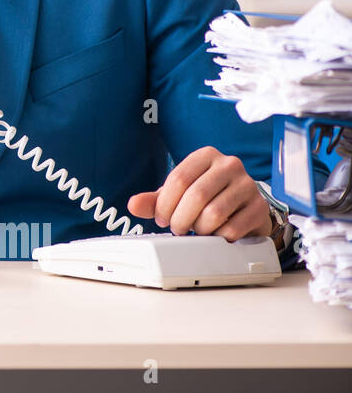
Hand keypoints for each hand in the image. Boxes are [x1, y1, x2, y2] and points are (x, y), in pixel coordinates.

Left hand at [126, 146, 272, 240]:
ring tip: (195, 230)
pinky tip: (215, 234)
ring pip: (214, 213)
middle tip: (177, 228)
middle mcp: (230, 165)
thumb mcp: (178, 195)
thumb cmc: (208, 198)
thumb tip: (133, 204)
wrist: (243, 209)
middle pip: (196, 195)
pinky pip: (232, 228)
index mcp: (206, 155)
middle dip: (180, 219)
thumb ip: (154, 199)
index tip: (161, 218)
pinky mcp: (259, 208)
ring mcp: (248, 185)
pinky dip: (217, 237)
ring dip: (198, 229)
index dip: (165, 204)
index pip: (179, 178)